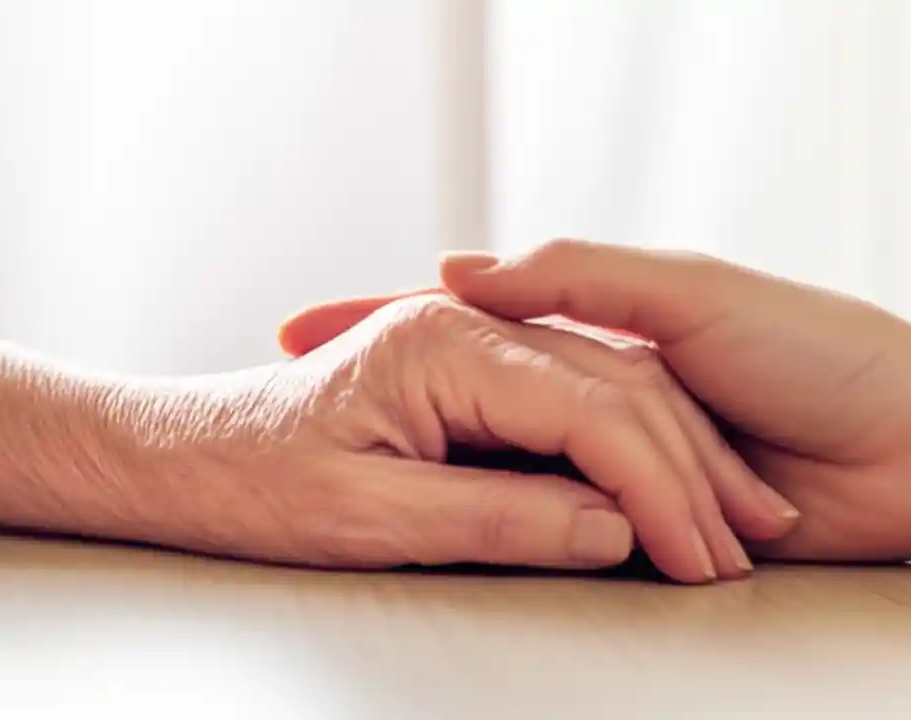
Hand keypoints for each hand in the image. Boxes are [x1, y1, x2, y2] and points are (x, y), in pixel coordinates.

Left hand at [128, 294, 796, 581]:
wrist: (182, 460)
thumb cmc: (253, 484)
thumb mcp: (369, 517)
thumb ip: (496, 517)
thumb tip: (609, 528)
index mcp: (439, 342)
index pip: (587, 406)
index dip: (653, 485)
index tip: (694, 553)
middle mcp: (465, 326)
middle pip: (615, 391)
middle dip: (681, 476)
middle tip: (727, 556)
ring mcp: (473, 343)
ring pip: (613, 390)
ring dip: (673, 462)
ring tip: (721, 535)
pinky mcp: (476, 375)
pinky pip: (581, 402)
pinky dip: (632, 453)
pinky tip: (662, 495)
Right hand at [279, 240, 910, 562]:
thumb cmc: (810, 348)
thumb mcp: (684, 291)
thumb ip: (577, 276)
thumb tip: (463, 269)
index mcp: (594, 318)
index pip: (464, 313)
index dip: (380, 314)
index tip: (298, 332)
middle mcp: (595, 377)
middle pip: (475, 394)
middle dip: (390, 409)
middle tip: (307, 429)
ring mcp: (619, 446)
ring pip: (520, 462)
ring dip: (451, 474)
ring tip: (355, 491)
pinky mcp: (651, 509)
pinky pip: (577, 519)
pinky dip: (529, 525)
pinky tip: (466, 532)